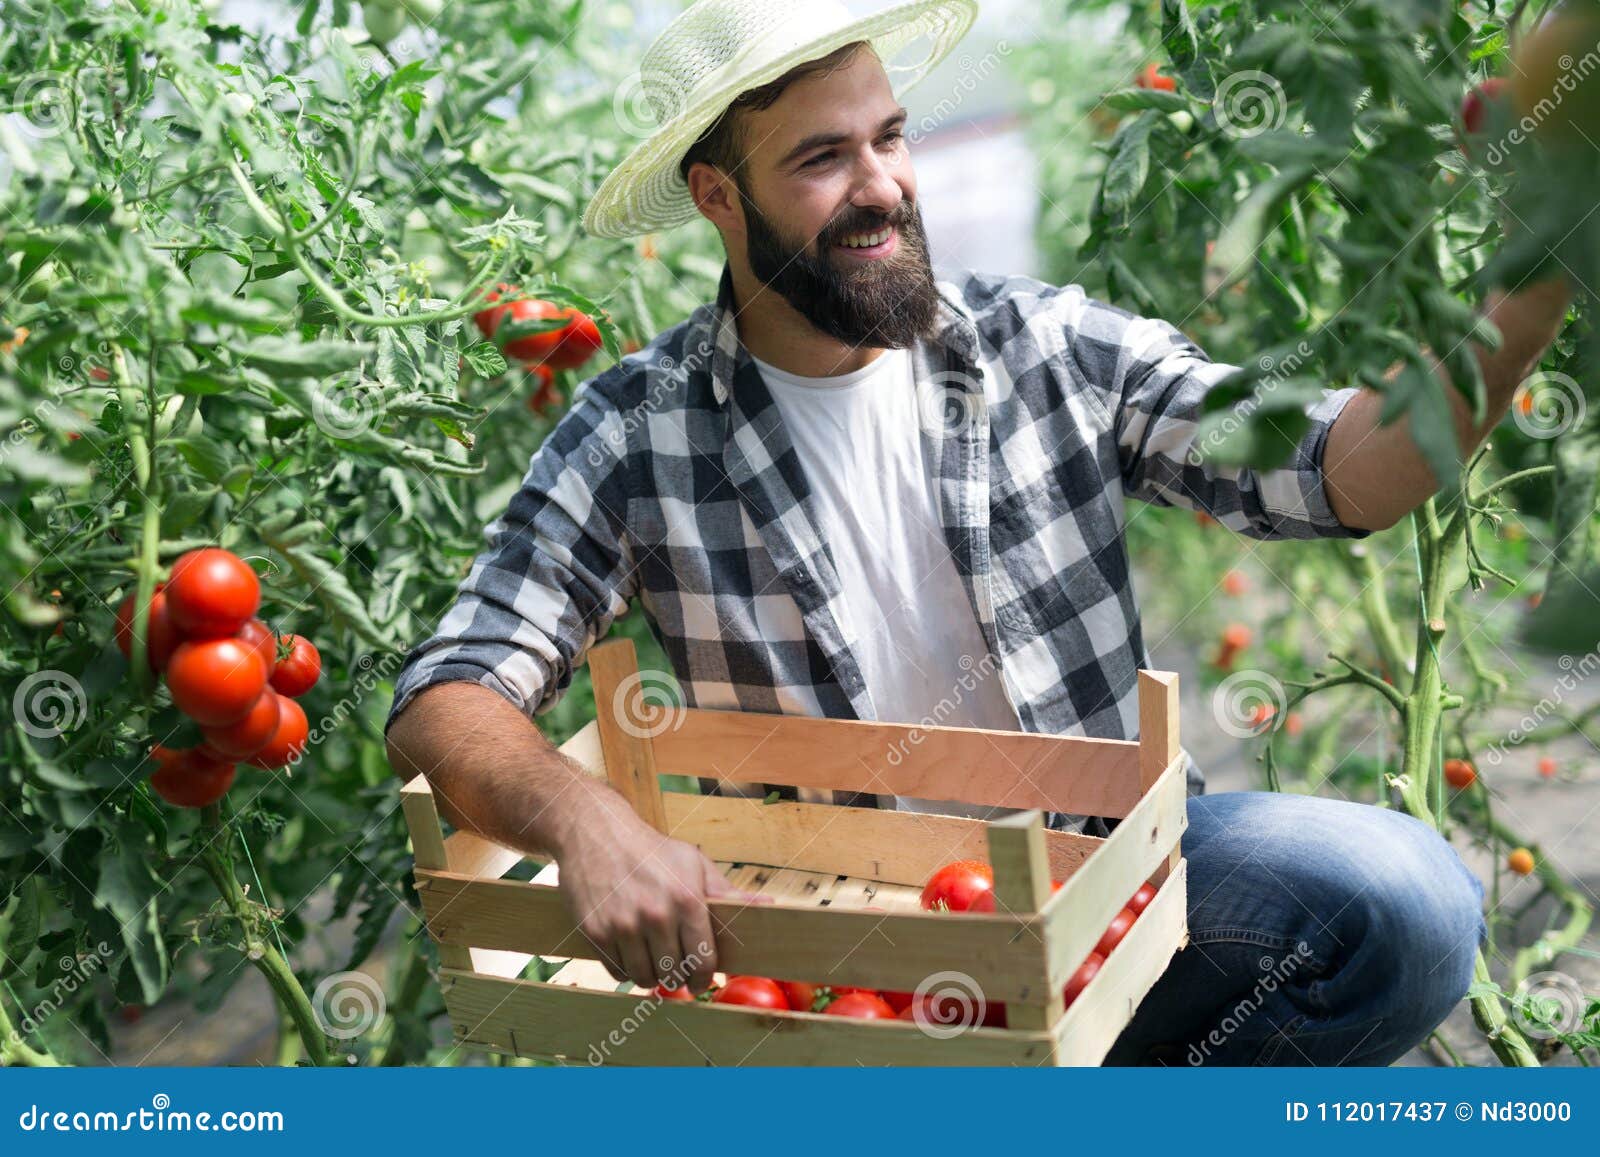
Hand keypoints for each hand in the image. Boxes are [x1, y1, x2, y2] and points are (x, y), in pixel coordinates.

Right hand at [554, 798, 770, 992]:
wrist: (596, 832)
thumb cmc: (653, 851)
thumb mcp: (694, 864)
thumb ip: (727, 893)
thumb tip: (767, 907)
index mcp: (687, 900)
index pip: (703, 961)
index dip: (704, 977)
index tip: (701, 980)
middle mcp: (656, 916)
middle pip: (673, 975)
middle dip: (678, 976)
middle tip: (676, 967)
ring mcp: (622, 926)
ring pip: (643, 978)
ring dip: (651, 975)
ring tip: (654, 960)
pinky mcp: (595, 932)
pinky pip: (616, 971)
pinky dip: (624, 968)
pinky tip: (630, 951)